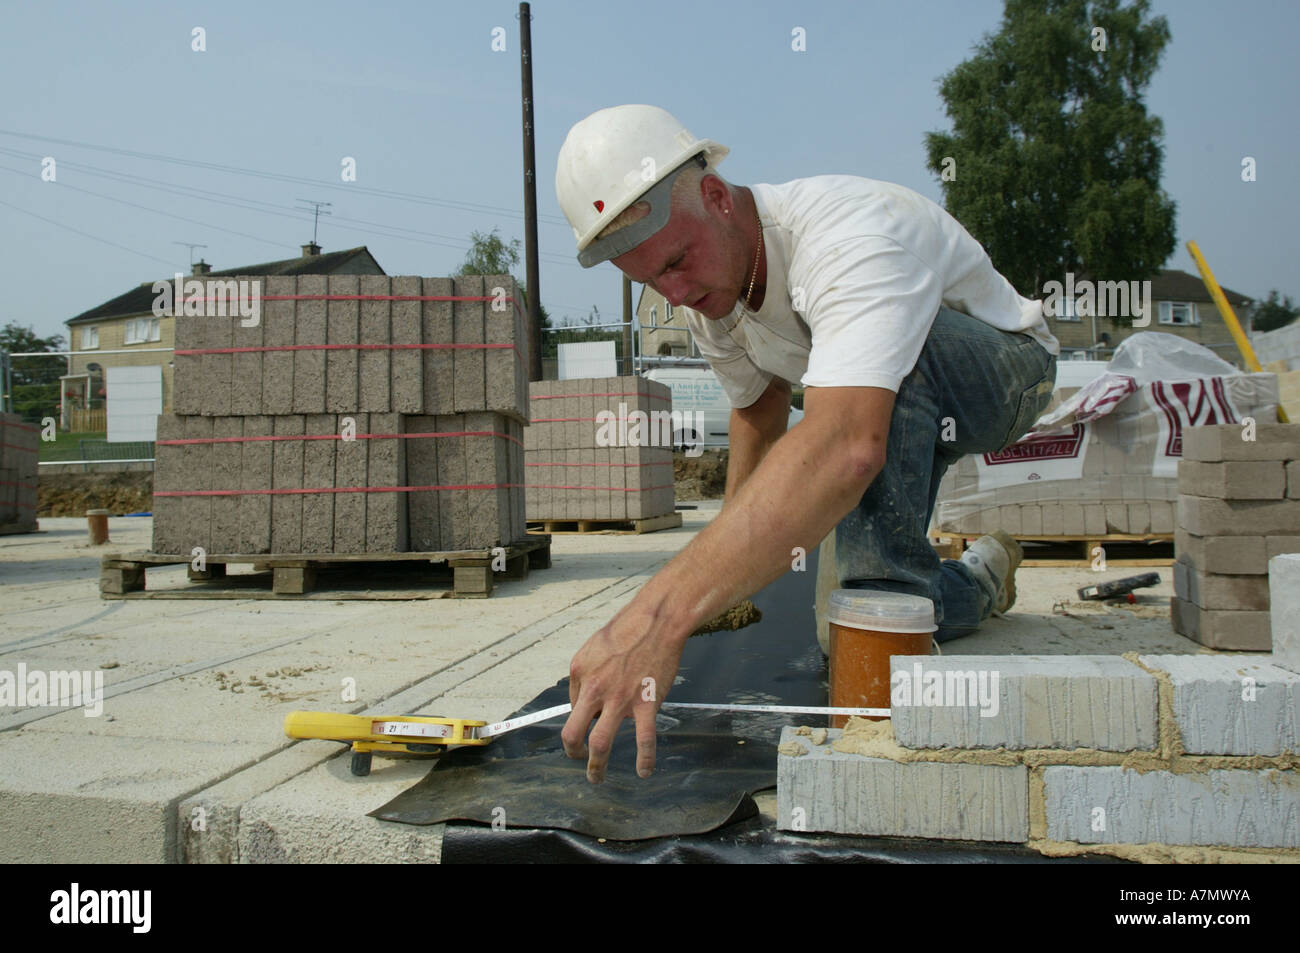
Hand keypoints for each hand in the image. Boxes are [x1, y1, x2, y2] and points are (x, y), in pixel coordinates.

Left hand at [561, 607, 687, 783]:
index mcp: (580, 674)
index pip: (572, 706)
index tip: (589, 720)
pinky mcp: (646, 704)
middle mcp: (595, 690)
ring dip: (596, 766)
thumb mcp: (593, 648)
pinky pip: (644, 740)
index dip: (580, 716)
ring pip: (600, 744)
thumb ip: (586, 675)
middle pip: (572, 733)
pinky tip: (644, 772)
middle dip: (572, 752)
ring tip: (596, 776)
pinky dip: (644, 761)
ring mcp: (620, 700)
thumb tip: (583, 700)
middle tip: (577, 759)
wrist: (657, 621)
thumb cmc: (627, 630)